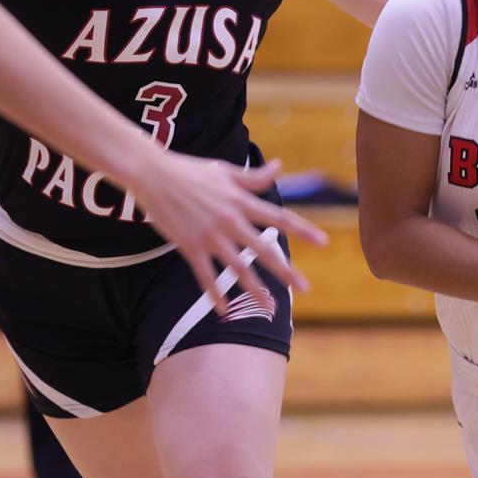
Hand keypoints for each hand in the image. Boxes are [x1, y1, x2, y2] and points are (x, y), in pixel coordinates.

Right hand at [127, 153, 328, 312]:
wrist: (152, 174)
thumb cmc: (190, 170)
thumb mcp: (225, 171)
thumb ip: (254, 176)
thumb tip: (279, 166)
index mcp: (241, 201)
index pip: (280, 217)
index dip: (304, 229)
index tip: (324, 242)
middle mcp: (230, 220)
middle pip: (264, 249)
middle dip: (286, 270)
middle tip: (306, 288)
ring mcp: (210, 235)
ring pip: (238, 268)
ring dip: (255, 290)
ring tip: (270, 308)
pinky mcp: (189, 246)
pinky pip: (205, 276)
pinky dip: (215, 294)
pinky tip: (225, 311)